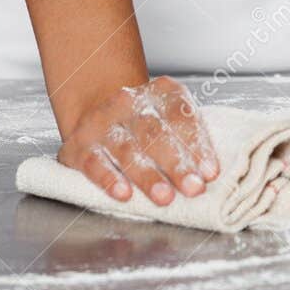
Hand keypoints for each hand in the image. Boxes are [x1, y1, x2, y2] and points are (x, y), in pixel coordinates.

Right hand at [57, 74, 219, 203]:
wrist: (94, 110)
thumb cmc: (143, 124)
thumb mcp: (168, 118)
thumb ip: (188, 140)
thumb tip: (209, 175)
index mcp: (160, 92)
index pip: (181, 115)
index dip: (197, 144)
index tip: (210, 172)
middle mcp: (129, 102)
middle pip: (155, 133)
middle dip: (176, 163)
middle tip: (193, 188)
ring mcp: (102, 123)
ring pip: (127, 149)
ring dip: (147, 175)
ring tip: (164, 197)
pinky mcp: (79, 146)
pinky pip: (94, 163)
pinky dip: (109, 179)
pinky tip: (123, 193)